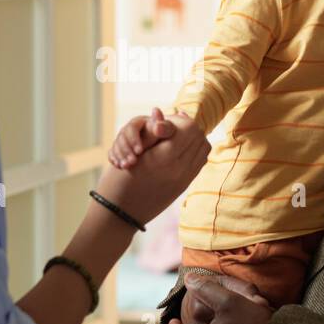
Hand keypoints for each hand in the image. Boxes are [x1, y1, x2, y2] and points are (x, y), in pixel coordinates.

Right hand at [94, 118, 209, 227]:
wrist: (119, 213)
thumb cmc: (120, 179)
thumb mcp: (132, 151)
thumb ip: (150, 131)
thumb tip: (159, 110)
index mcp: (167, 157)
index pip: (190, 128)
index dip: (180, 119)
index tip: (167, 119)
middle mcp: (181, 169)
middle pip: (200, 137)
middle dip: (188, 128)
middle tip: (172, 127)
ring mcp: (184, 180)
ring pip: (203, 149)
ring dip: (193, 139)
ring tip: (176, 137)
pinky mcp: (183, 187)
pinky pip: (199, 163)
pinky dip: (193, 152)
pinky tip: (178, 150)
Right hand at [109, 107, 173, 168]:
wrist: (164, 148)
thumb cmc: (168, 138)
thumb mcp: (168, 132)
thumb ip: (164, 125)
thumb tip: (156, 111)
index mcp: (140, 122)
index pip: (132, 128)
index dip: (134, 139)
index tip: (140, 151)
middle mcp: (130, 129)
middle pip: (122, 137)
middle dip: (126, 150)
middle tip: (133, 162)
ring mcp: (123, 139)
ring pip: (116, 145)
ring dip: (121, 156)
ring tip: (126, 166)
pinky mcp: (120, 148)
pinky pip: (112, 152)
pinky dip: (115, 159)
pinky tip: (120, 166)